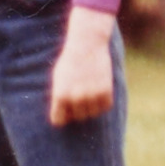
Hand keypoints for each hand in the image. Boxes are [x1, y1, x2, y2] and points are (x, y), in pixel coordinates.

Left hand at [48, 6, 116, 126]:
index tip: (65, 108)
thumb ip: (59, 99)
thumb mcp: (58, 80)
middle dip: (78, 109)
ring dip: (92, 106)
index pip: (59, 121)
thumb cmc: (70, 62)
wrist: (87, 44)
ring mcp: (91, 94)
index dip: (62, 115)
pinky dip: (104, 101)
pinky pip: (106, 106)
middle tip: (80, 94)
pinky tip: (100, 89)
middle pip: (77, 117)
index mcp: (60, 95)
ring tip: (89, 91)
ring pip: (92, 113)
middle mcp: (75, 97)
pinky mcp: (106, 90)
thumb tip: (64, 118)